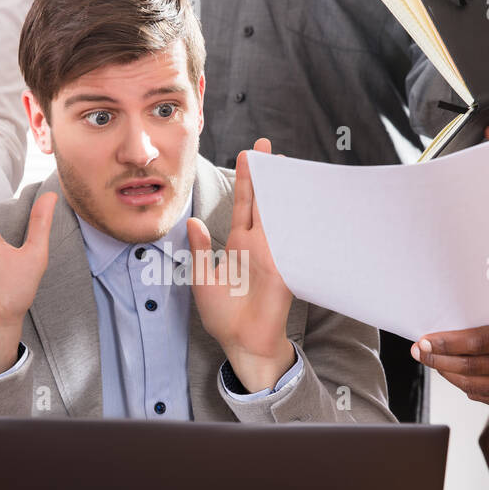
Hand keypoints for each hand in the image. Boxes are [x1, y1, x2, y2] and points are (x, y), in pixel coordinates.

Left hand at [188, 139, 295, 392]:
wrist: (241, 343)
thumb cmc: (223, 315)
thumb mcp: (202, 277)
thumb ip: (200, 249)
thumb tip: (193, 221)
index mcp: (239, 244)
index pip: (244, 205)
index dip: (245, 180)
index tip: (247, 154)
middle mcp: (259, 244)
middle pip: (264, 201)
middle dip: (265, 173)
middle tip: (266, 145)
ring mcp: (274, 254)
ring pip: (279, 214)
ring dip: (281, 189)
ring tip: (282, 163)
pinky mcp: (285, 268)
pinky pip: (290, 239)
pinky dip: (293, 220)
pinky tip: (295, 197)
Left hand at [412, 294, 488, 407]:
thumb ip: (481, 317)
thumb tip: (441, 327)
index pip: (478, 343)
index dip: (447, 344)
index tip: (425, 340)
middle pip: (473, 368)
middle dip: (439, 360)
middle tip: (421, 351)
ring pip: (475, 387)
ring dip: (448, 375)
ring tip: (434, 362)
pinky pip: (486, 397)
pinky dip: (465, 386)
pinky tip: (456, 374)